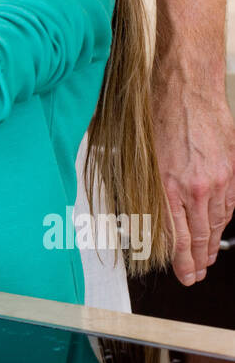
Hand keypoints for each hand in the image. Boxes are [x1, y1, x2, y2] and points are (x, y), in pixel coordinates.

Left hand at [151, 75, 234, 284]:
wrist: (186, 86)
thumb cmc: (156, 114)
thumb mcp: (137, 157)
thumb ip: (143, 189)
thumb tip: (143, 215)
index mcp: (167, 186)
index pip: (176, 238)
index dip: (182, 262)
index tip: (185, 276)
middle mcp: (194, 187)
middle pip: (199, 236)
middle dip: (199, 260)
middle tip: (198, 275)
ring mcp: (217, 178)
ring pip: (216, 222)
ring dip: (212, 243)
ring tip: (208, 257)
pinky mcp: (230, 167)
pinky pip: (230, 203)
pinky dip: (224, 220)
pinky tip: (218, 227)